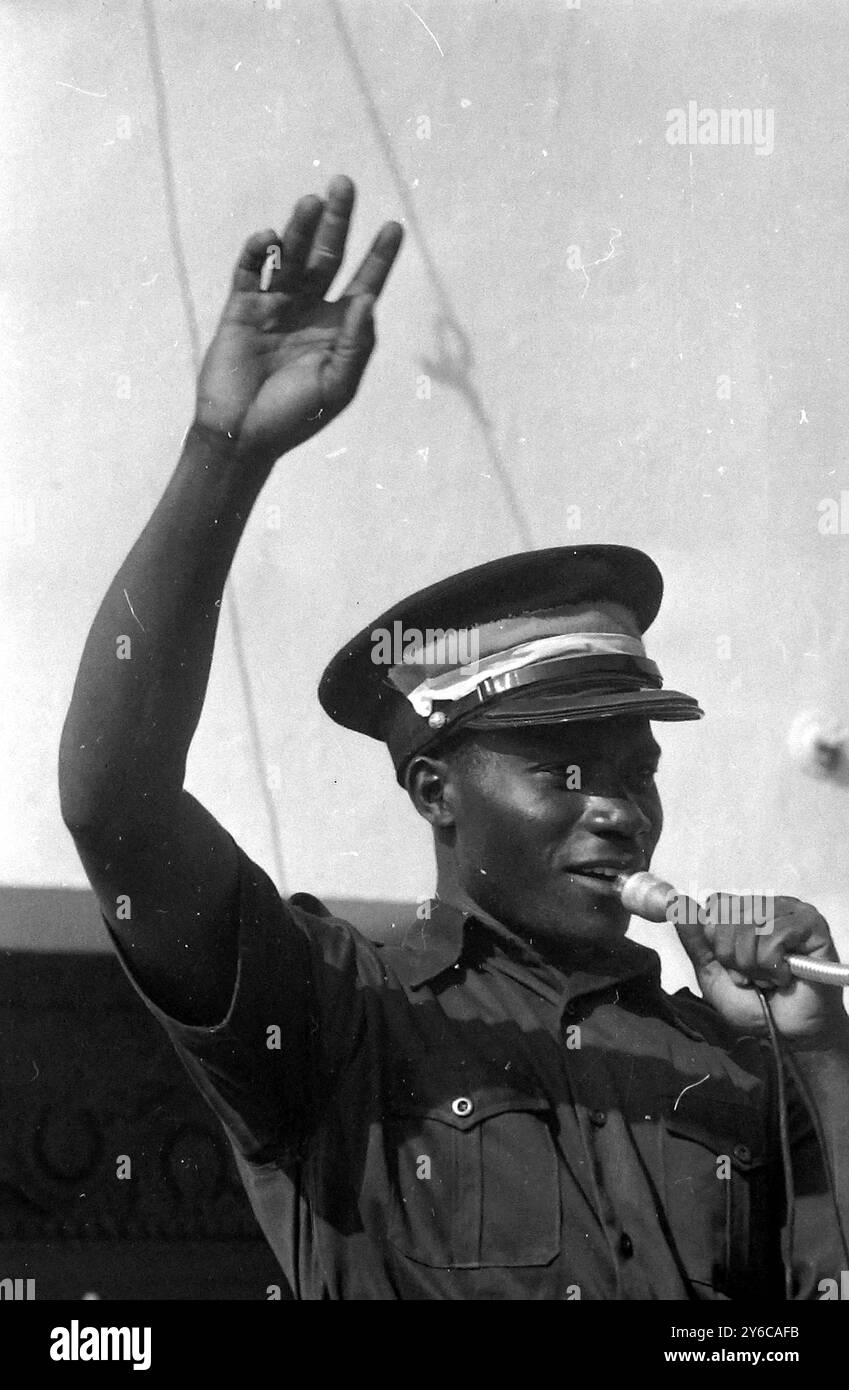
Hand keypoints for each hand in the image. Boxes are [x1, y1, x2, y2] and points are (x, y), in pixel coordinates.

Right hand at [195, 176, 402, 462]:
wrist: (243, 436)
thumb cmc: (295, 419)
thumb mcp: (338, 386)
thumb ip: (356, 344)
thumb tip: (368, 299)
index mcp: (337, 331)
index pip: (363, 284)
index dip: (379, 257)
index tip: (394, 226)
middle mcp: (308, 312)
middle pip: (327, 257)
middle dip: (337, 223)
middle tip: (345, 184)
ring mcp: (274, 307)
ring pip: (291, 257)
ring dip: (301, 228)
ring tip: (313, 201)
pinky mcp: (240, 308)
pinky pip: (251, 271)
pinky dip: (259, 252)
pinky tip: (270, 239)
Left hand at [673, 892, 847, 1043]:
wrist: (791, 1035)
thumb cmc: (756, 1006)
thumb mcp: (713, 974)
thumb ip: (695, 940)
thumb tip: (676, 904)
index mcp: (746, 911)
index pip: (715, 904)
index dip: (717, 941)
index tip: (731, 966)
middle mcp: (768, 905)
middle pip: (728, 914)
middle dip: (733, 957)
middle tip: (751, 976)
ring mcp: (791, 911)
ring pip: (750, 924)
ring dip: (753, 964)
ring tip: (769, 978)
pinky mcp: (812, 924)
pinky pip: (775, 935)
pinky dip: (772, 965)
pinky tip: (785, 976)